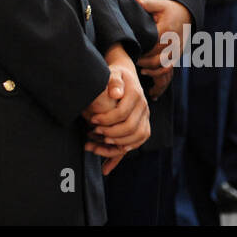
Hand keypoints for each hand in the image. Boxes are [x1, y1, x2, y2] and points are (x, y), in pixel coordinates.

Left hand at [83, 48, 150, 173]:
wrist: (126, 75)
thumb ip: (113, 81)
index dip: (106, 119)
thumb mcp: (113, 72)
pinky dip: (124, 152)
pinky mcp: (143, 125)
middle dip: (110, 133)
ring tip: (98, 145)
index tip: (92, 120)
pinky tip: (109, 163)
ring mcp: (145, 117)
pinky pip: (137, 141)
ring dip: (116, 145)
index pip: (123, 113)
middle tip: (93, 133)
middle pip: (130, 128)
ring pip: (136, 138)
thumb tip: (116, 93)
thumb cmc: (116, 74)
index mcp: (136, 95)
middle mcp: (144, 108)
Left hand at [133, 0, 188, 101]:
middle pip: (158, 58)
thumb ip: (146, 3)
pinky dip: (159, 71)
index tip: (131, 50)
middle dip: (144, 61)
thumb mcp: (159, 4)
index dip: (142, 50)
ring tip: (139, 67)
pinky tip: (147, 71)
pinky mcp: (180, 53)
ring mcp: (178, 49)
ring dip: (151, 69)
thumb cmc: (170, 9)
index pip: (152, 44)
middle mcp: (175, 41)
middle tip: (132, 59)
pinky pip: (169, 66)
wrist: (188, 13)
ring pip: (164, 65)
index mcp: (168, 29)